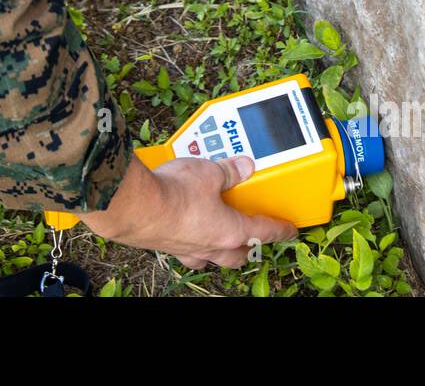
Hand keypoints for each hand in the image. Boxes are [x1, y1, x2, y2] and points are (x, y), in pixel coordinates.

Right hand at [77, 155, 297, 268]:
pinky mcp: (166, 245)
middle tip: (254, 235)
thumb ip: (229, 171)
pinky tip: (187, 231)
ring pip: (213, 258)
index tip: (291, 231)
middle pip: (239, 254)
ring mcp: (187, 249)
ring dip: (221, 251)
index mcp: (230, 230)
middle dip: (249, 247)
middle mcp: (211, 246)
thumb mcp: (209, 172)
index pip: (264, 231)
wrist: (133, 205)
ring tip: (221, 236)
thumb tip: (244, 167)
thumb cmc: (174, 193)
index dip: (281, 230)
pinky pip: (187, 251)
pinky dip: (192, 244)